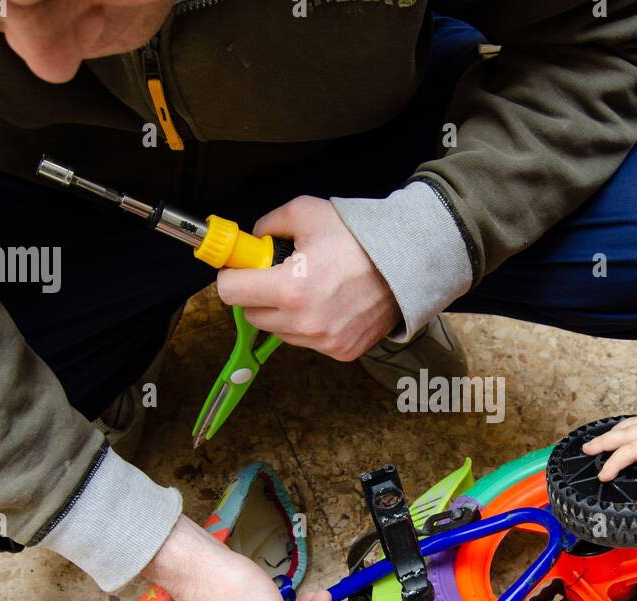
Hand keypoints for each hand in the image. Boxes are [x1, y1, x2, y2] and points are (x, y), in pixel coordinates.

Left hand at [215, 196, 400, 360]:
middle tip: (277, 274)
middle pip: (251, 314)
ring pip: (279, 331)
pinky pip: (306, 341)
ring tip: (310, 287)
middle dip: (257, 294)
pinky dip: (309, 325)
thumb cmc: (360, 238)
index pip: (230, 292)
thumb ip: (268, 223)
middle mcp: (304, 322)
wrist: (407, 262)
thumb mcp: (306, 212)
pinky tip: (328, 303)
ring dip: (283, 312)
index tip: (240, 269)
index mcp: (289, 289)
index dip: (232, 275)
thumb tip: (253, 239)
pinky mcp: (340, 351)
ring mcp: (323, 341)